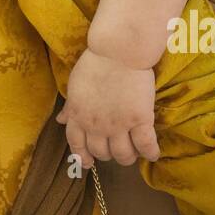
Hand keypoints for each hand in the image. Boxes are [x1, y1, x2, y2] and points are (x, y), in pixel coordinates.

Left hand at [57, 45, 159, 167]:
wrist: (118, 51)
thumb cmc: (96, 63)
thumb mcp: (76, 86)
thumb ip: (71, 107)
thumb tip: (61, 121)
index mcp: (79, 116)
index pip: (77, 144)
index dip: (82, 156)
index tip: (88, 163)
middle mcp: (96, 125)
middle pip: (101, 153)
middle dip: (108, 155)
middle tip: (116, 149)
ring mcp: (119, 125)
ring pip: (123, 155)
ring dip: (128, 157)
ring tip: (134, 152)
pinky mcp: (140, 119)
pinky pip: (146, 145)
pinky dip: (150, 153)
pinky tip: (153, 154)